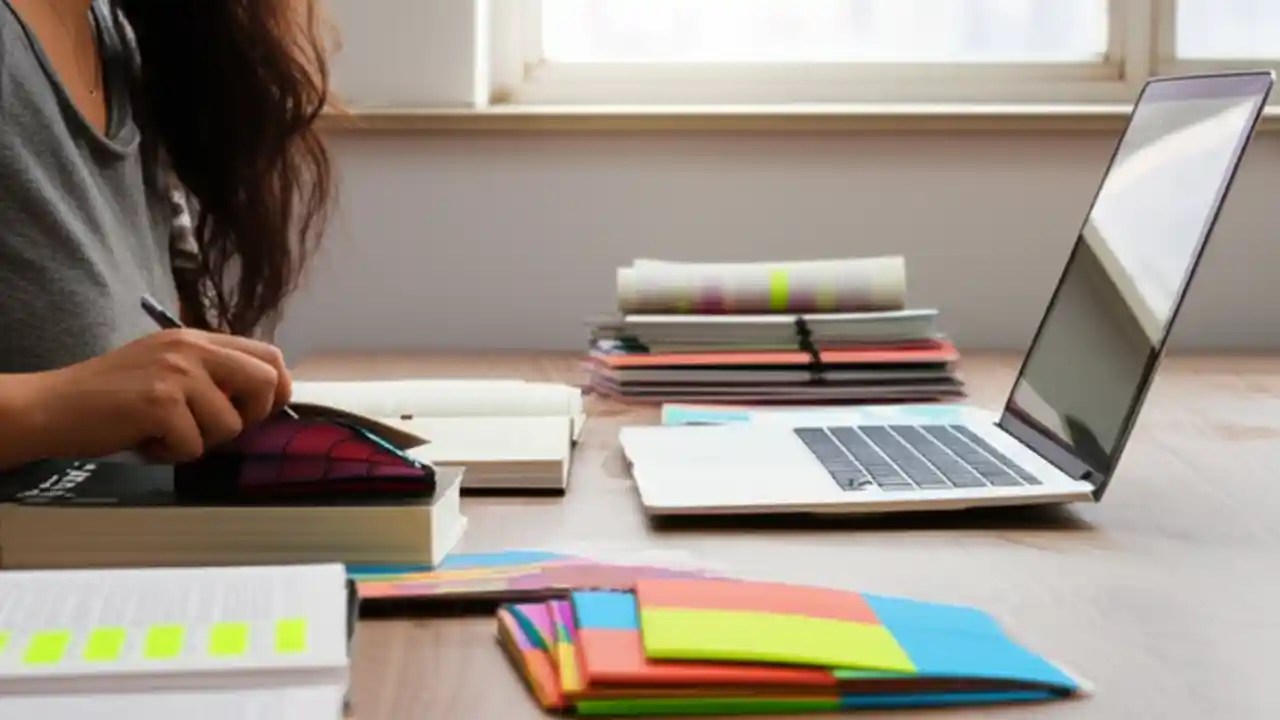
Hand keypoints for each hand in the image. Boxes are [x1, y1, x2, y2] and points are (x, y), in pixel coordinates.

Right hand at [27, 329, 292, 462]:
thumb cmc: (113, 396)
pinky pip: (194, 446)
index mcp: (198, 339)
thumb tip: (264, 401)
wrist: (52, 406)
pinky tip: (146, 441)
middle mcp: (192, 349)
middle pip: (265, 383)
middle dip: (250, 417)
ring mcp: (176, 374)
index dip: (277, 389)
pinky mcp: (160, 403)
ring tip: (164, 432)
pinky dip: (171, 454)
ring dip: (200, 441)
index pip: (268, 355)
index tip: (261, 412)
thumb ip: (211, 376)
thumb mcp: (167, 369)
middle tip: (213, 428)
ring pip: (230, 424)